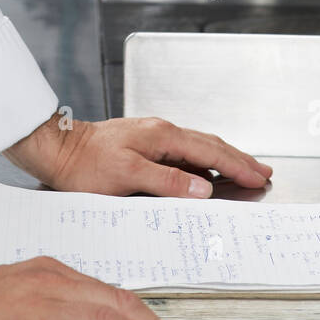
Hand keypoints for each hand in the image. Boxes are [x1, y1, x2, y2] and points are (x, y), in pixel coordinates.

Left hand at [6, 113, 272, 198]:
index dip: (237, 165)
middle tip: (262, 171)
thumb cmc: (84, 164)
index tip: (259, 175)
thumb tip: (203, 187)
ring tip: (241, 171)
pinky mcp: (143, 145)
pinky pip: (183, 153)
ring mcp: (152, 137)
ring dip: (222, 159)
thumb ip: (167, 181)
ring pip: (198, 147)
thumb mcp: (126, 176)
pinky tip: (203, 174)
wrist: (57, 149)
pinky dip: (202, 162)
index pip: (210, 152)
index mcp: (162, 137)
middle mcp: (161, 132)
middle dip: (238, 159)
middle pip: (210, 145)